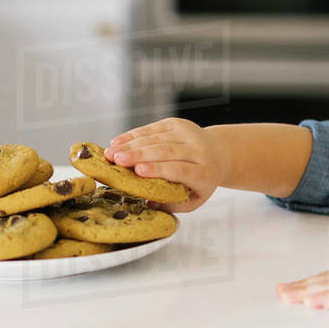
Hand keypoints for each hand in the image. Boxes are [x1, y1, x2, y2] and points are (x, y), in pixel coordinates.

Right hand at [102, 118, 224, 212]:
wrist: (217, 154)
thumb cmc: (200, 182)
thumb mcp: (193, 200)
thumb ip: (171, 204)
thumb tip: (148, 203)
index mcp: (204, 172)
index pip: (180, 170)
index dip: (159, 169)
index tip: (139, 171)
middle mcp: (198, 150)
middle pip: (166, 151)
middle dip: (138, 154)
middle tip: (116, 160)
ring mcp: (188, 133)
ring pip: (156, 138)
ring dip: (130, 144)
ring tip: (111, 153)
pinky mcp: (177, 123)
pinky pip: (152, 128)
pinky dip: (133, 135)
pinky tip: (118, 142)